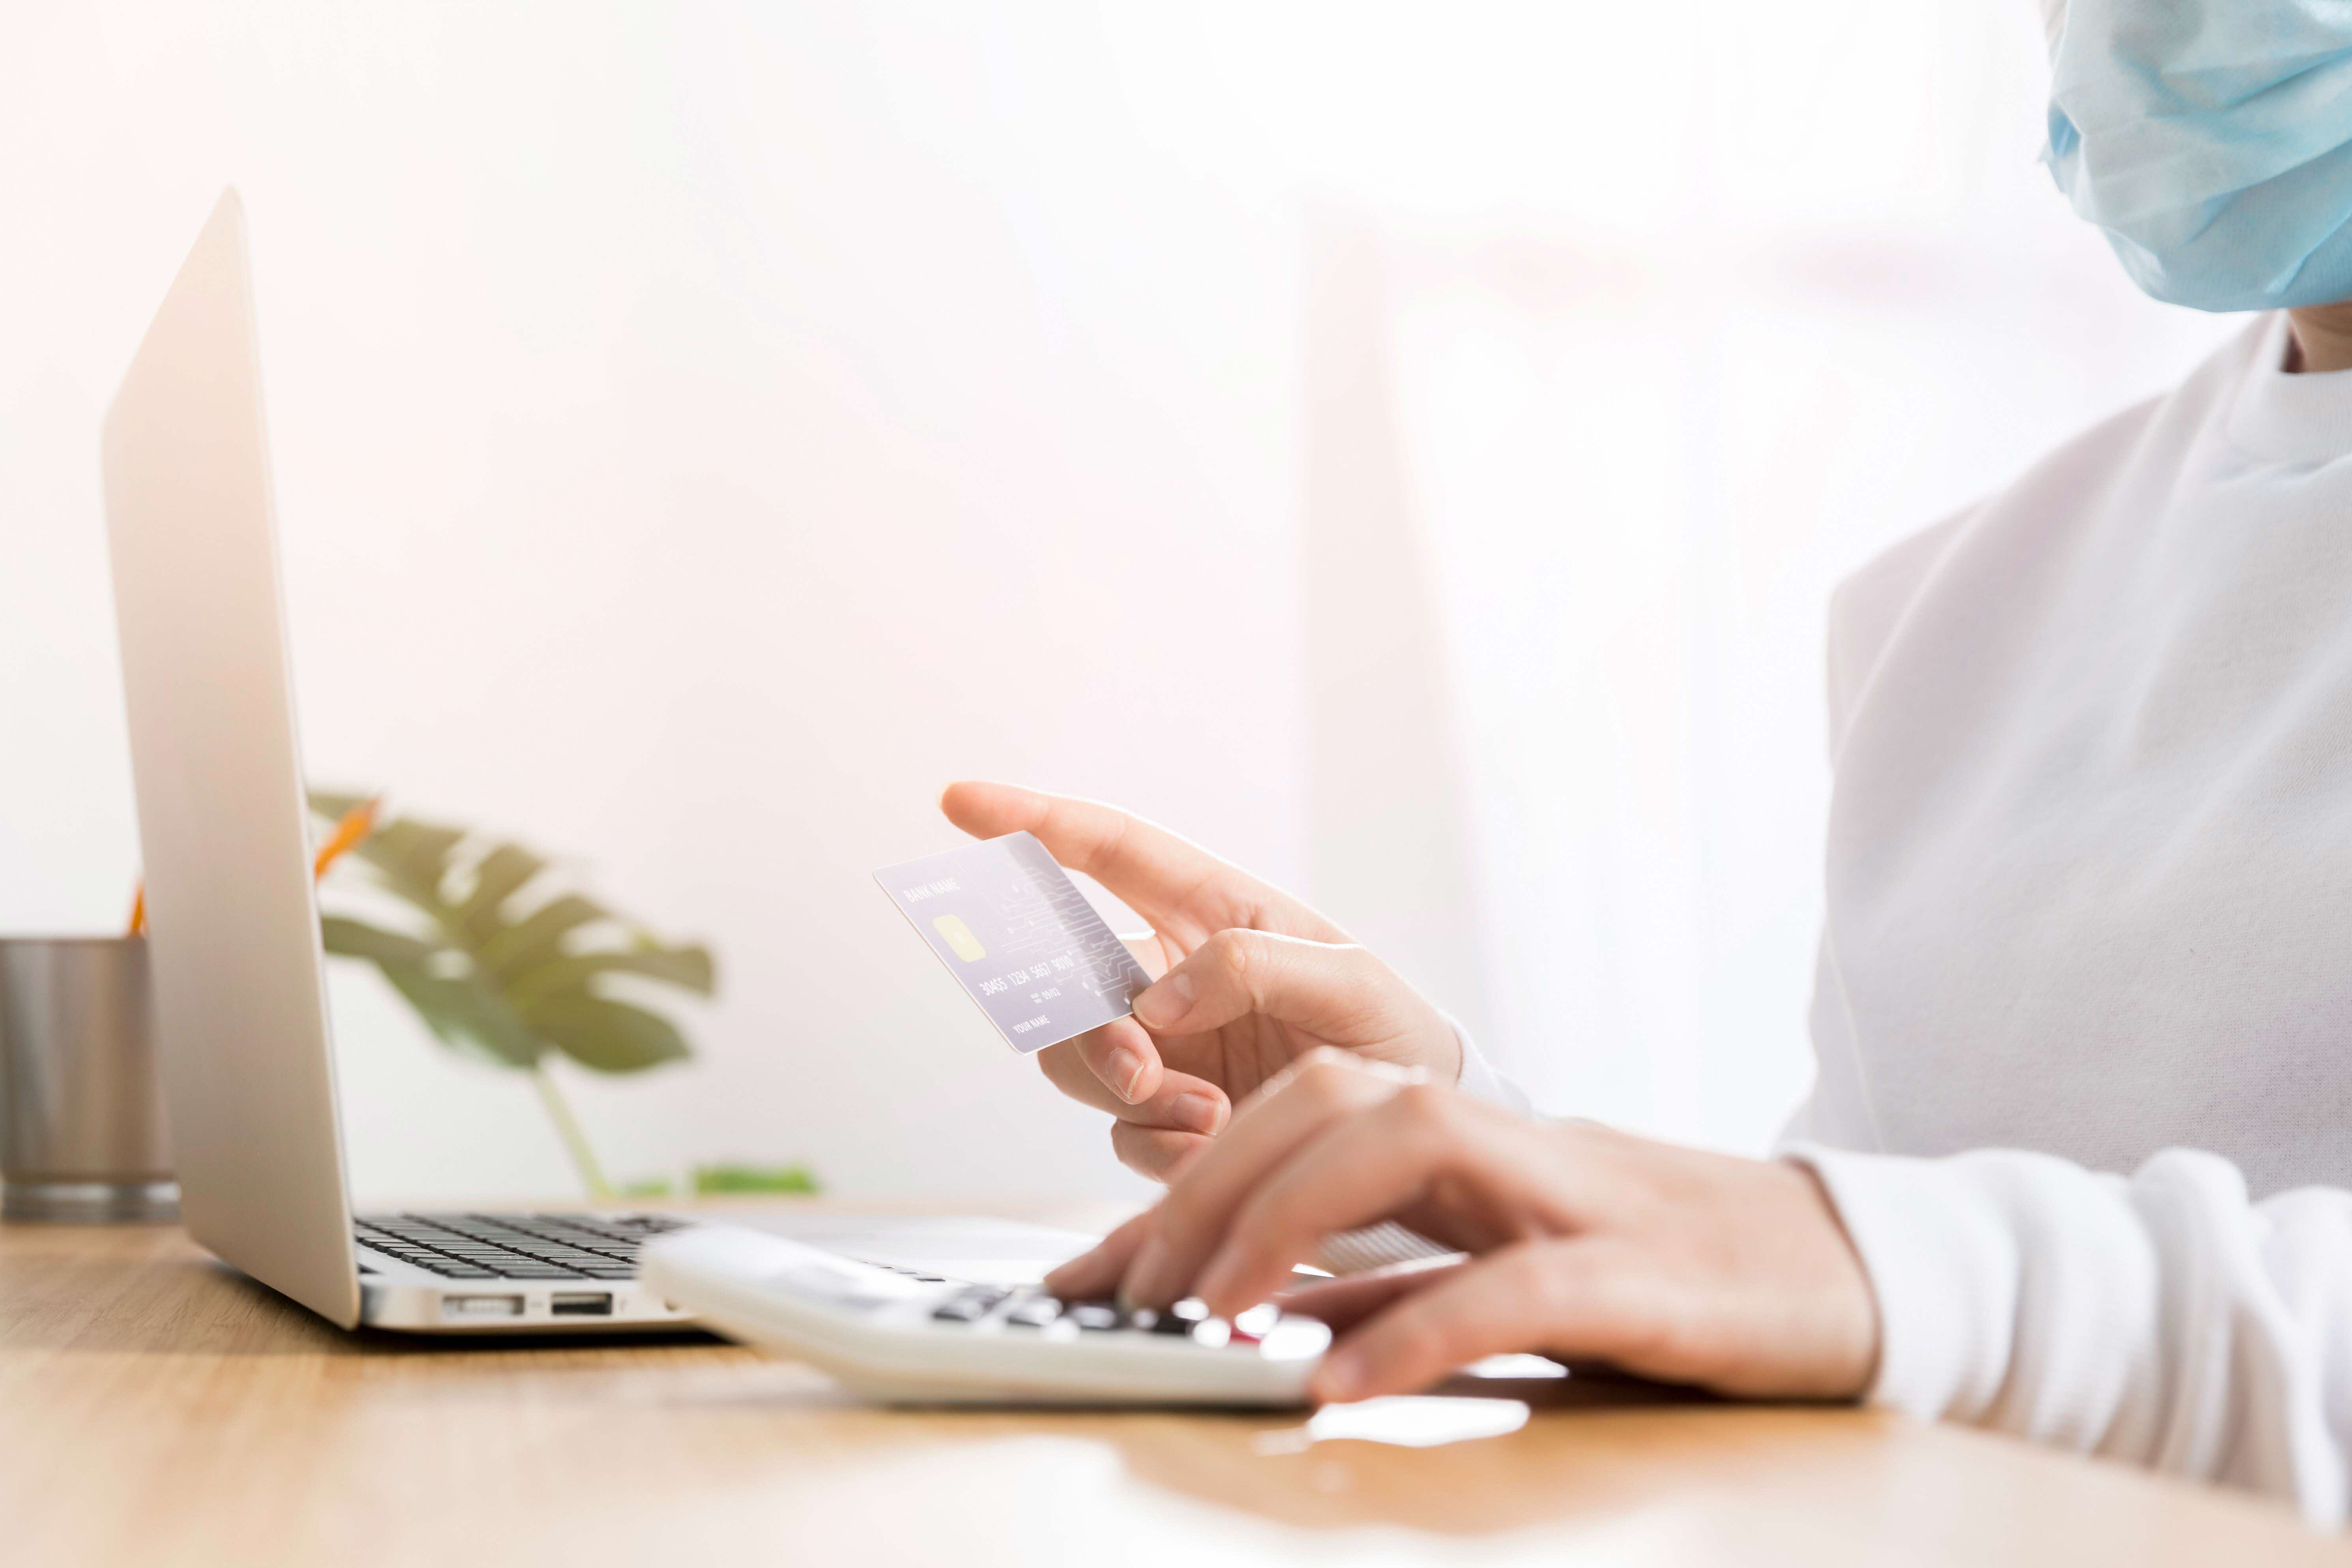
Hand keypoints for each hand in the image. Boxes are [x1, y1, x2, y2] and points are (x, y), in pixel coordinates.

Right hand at [939, 782, 1462, 1179]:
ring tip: (1209, 1115)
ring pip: (1076, 1062)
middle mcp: (1170, 979)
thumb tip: (1159, 998)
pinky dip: (1162, 1146)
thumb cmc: (1394, 1034)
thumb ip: (1256, 967)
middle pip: (1063, 983)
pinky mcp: (1169, 1121)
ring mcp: (1163, 1052)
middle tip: (1141, 1071)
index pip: (1106, 852)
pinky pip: (1123, 1135)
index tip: (961, 801)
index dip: (1031, 822)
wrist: (1417, 1137)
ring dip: (1126, 1093)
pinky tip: (1220, 1141)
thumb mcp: (1350, 982)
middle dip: (1082, 1028)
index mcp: (1210, 913)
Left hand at [1046, 1050, 1879, 1404]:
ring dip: (1291, 1217)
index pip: (1300, 1111)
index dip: (1183, 1181)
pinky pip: (1522, 1280)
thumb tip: (1272, 1328)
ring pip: (1414, 1137)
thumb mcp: (1500, 1274)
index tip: (1089, 1279)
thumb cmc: (1664, 1276)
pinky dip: (1421, 1326)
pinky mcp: (1651, 1276)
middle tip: (1128, 1295)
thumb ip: (1395, 1288)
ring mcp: (1582, 1192)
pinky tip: (1340, 1386)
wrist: (1849, 1272)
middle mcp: (1511, 1139)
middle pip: (1335, 1095)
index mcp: (1470, 1139)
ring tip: (1214, 1316)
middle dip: (1209, 1183)